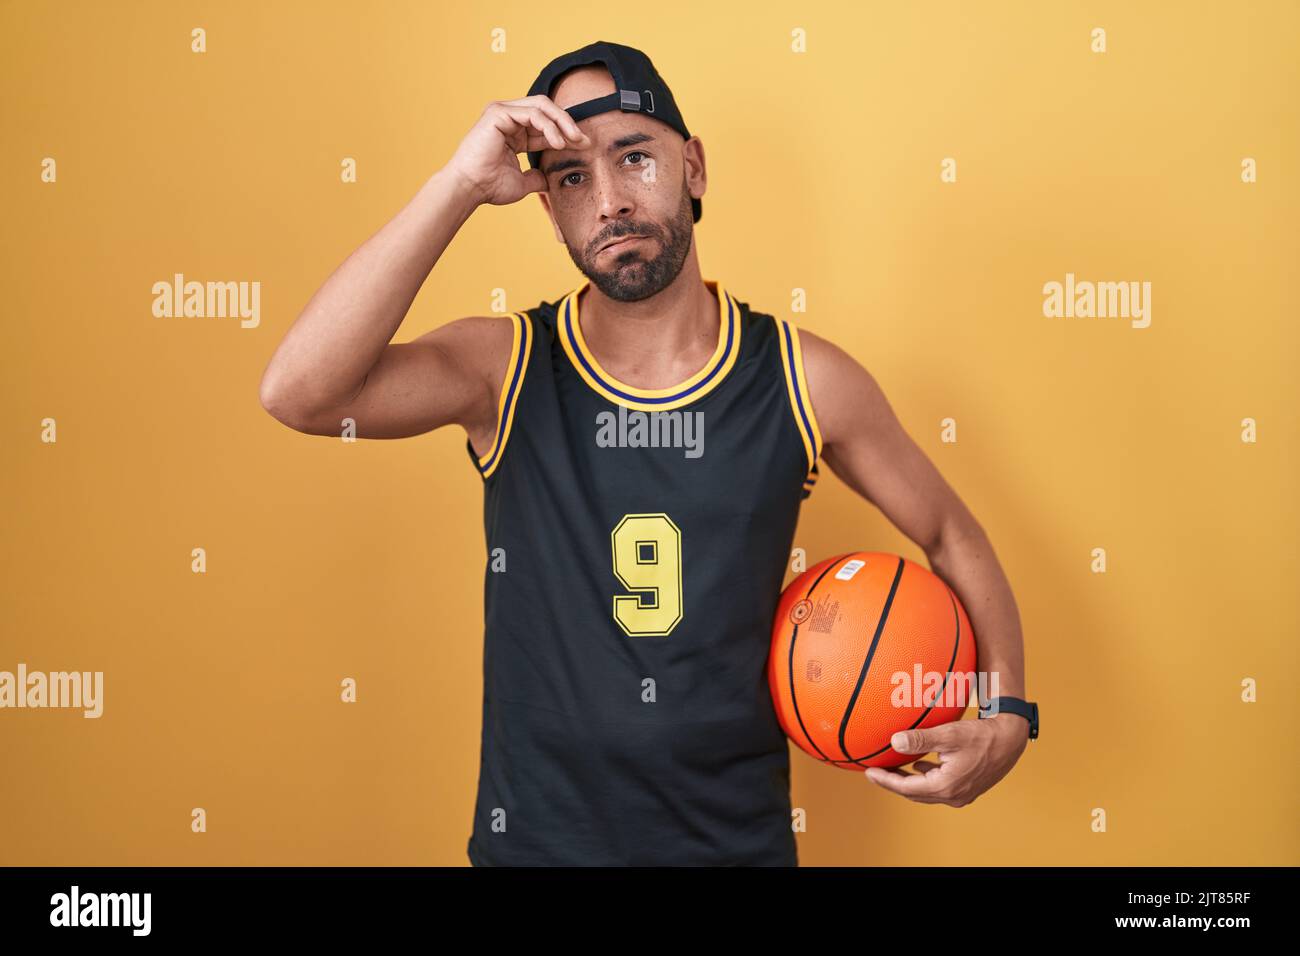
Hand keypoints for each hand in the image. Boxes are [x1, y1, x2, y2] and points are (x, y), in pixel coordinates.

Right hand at [443, 95, 590, 207]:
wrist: (469, 189)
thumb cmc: (489, 186)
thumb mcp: (521, 182)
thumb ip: (536, 177)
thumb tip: (548, 181)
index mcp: (513, 131)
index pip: (545, 124)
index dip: (566, 133)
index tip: (584, 145)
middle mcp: (507, 117)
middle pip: (546, 109)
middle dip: (568, 123)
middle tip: (583, 140)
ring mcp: (502, 112)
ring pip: (542, 106)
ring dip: (562, 123)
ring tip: (573, 140)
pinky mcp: (498, 112)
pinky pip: (533, 113)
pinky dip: (549, 126)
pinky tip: (557, 142)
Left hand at [863, 713, 1028, 806]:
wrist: (1011, 739)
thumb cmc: (982, 735)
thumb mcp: (949, 735)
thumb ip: (921, 740)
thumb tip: (894, 741)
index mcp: (946, 786)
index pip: (907, 788)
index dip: (886, 780)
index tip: (869, 772)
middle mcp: (954, 795)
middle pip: (915, 793)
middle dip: (894, 783)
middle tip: (876, 772)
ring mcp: (962, 793)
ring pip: (927, 791)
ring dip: (909, 781)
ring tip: (893, 768)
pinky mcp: (967, 787)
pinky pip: (939, 786)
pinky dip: (925, 778)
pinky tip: (919, 766)